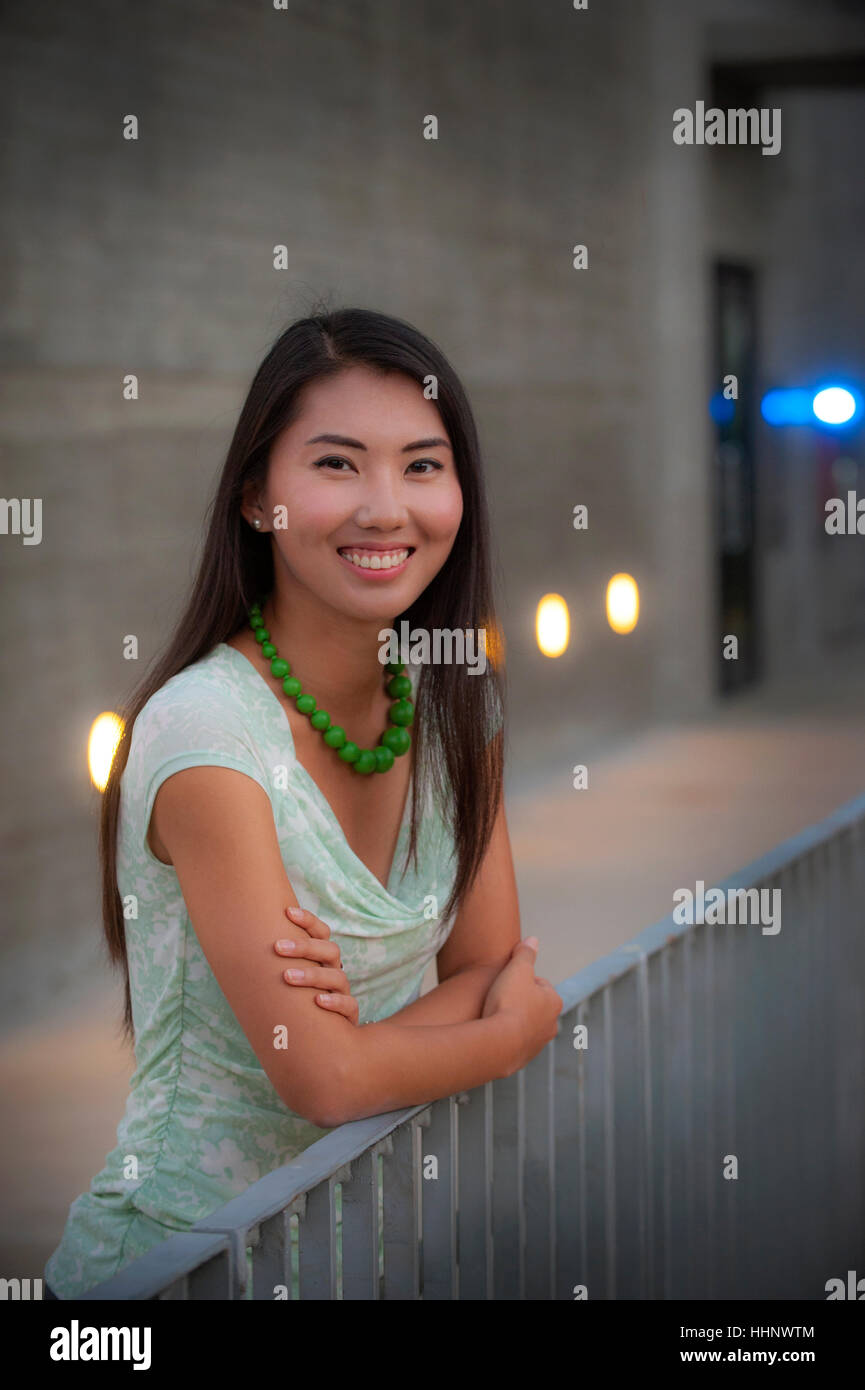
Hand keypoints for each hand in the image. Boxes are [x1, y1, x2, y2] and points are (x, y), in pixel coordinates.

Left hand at [274, 905, 358, 1025]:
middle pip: (329, 950)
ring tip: (288, 976)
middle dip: (304, 946)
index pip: (321, 933)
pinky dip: (335, 1002)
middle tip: (278, 947)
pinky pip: (348, 1005)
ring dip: (312, 975)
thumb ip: (275, 965)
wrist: (322, 1036)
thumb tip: (235, 947)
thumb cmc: (297, 1001)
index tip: (288, 912)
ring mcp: (342, 993)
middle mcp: (334, 971)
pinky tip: (318, 1001)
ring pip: (336, 977)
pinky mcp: (348, 1016)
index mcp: (322, 959)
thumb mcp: (288, 980)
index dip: (308, 921)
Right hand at [481, 937, 562, 1073]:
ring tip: (493, 1015)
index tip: (507, 981)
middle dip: (519, 1001)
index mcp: (554, 1002)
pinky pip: (514, 1043)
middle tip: (499, 998)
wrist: (498, 1043)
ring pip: (524, 1026)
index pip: (539, 983)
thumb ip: (525, 954)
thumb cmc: (509, 1002)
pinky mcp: (523, 1059)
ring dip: (512, 1020)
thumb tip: (533, 940)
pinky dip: (505, 1038)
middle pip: (533, 1006)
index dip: (521, 980)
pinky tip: (491, 1032)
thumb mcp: (516, 969)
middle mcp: (551, 1025)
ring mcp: (537, 1044)